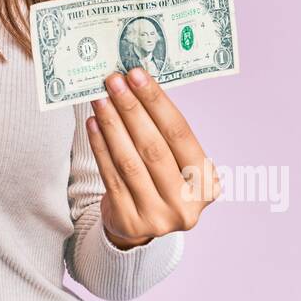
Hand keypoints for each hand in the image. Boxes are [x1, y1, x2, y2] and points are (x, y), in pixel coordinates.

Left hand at [87, 68, 220, 248]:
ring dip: (112, 125)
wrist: (141, 225)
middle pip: (154, 147)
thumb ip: (162, 131)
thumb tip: (135, 85)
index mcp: (207, 183)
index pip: (180, 134)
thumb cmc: (160, 181)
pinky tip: (93, 124)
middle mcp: (187, 204)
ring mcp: (158, 217)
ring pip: (129, 161)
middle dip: (131, 109)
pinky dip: (100, 147)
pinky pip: (111, 176)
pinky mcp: (130, 222)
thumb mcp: (175, 162)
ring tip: (100, 98)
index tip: (137, 75)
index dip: (157, 102)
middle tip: (114, 81)